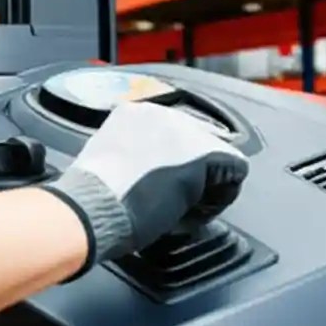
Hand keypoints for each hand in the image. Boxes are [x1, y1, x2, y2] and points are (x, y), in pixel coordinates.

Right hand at [39, 102, 249, 274]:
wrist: (92, 207)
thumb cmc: (91, 199)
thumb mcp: (105, 167)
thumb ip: (130, 159)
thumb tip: (149, 177)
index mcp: (133, 113)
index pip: (172, 137)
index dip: (171, 169)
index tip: (157, 192)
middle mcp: (162, 112)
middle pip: (197, 144)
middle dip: (191, 177)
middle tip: (173, 206)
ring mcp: (185, 130)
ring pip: (217, 158)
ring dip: (205, 188)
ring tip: (180, 212)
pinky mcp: (205, 152)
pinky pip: (235, 171)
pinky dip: (222, 196)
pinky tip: (196, 211)